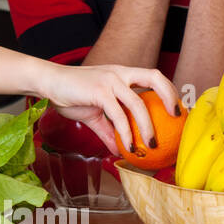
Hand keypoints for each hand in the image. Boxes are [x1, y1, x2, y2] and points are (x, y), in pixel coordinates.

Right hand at [42, 62, 178, 154]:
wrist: (47, 83)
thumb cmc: (70, 94)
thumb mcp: (94, 114)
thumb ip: (109, 130)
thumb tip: (120, 150)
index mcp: (122, 74)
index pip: (152, 77)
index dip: (168, 90)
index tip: (176, 110)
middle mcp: (119, 73)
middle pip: (154, 77)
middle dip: (170, 95)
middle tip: (176, 117)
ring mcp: (109, 81)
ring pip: (138, 102)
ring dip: (148, 125)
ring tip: (152, 144)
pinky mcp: (98, 91)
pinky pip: (118, 114)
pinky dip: (126, 132)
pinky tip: (129, 146)